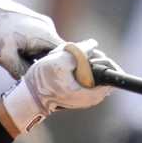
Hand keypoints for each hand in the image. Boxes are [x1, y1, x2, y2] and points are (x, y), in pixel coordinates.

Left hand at [0, 0, 62, 79]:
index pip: (64, 59)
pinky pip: (34, 45)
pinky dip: (23, 52)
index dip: (59, 73)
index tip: (49, 84)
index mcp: (46, 36)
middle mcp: (48, 30)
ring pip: (41, 53)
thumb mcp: (4, 56)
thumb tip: (32, 84)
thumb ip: (21, 71)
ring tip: (10, 60)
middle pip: (52, 57)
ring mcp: (41, 27)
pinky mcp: (33, 27)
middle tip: (21, 74)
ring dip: (28, 60)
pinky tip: (9, 52)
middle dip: (38, 68)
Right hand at [0, 39, 115, 133]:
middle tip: (81, 52)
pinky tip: (69, 65)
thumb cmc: (43, 80)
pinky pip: (89, 79)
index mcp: (92, 92)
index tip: (90, 53)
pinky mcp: (82, 95)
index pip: (111, 72)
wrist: (30, 96)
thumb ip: (80, 51)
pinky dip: (83, 69)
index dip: (102, 58)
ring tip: (72, 59)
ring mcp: (88, 98)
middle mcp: (93, 98)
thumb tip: (93, 44)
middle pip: (105, 72)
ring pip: (97, 75)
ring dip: (87, 63)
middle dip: (94, 59)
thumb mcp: (60, 60)